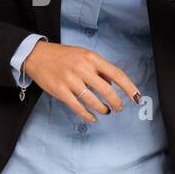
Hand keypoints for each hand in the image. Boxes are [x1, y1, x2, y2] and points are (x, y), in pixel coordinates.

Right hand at [21, 40, 140, 122]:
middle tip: (118, 108)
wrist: (37, 55)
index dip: (129, 87)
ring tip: (105, 111)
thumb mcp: (84, 55)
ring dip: (102, 109)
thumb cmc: (63, 56)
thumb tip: (113, 84)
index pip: (116, 73)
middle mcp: (82, 68)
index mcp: (91, 58)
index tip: (137, 97)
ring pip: (93, 100)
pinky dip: (87, 115)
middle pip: (107, 90)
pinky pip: (77, 107)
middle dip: (116, 102)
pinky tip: (93, 118)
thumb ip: (99, 69)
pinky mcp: (60, 90)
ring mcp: (70, 80)